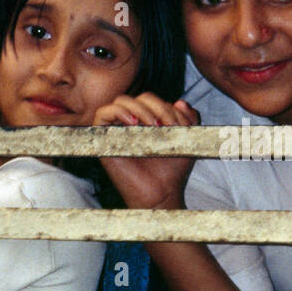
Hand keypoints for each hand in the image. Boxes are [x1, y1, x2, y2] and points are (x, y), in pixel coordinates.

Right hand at [94, 94, 199, 209]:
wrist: (163, 193)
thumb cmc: (172, 170)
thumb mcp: (187, 139)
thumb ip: (189, 118)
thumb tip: (180, 102)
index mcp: (147, 119)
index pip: (152, 99)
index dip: (167, 106)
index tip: (179, 125)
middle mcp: (130, 122)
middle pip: (138, 98)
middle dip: (158, 107)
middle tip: (167, 126)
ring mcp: (117, 130)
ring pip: (120, 101)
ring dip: (140, 108)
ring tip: (153, 125)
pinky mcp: (104, 140)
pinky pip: (102, 113)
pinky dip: (118, 111)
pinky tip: (134, 123)